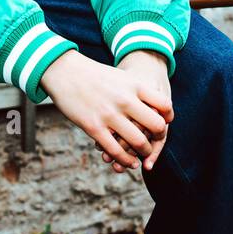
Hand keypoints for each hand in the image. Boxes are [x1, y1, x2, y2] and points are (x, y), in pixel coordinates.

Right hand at [39, 50, 172, 170]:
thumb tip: (154, 107)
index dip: (168, 117)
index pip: (164, 105)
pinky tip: (129, 163)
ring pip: (138, 142)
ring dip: (144, 152)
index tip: (164, 123)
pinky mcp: (94, 127)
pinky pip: (116, 151)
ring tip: (142, 154)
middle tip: (154, 141)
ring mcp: (109, 115)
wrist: (64, 71)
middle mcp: (125, 100)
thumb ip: (137, 91)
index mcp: (134, 85)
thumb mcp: (121, 77)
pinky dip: (126, 161)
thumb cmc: (94, 75)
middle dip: (158, 138)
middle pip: (156, 126)